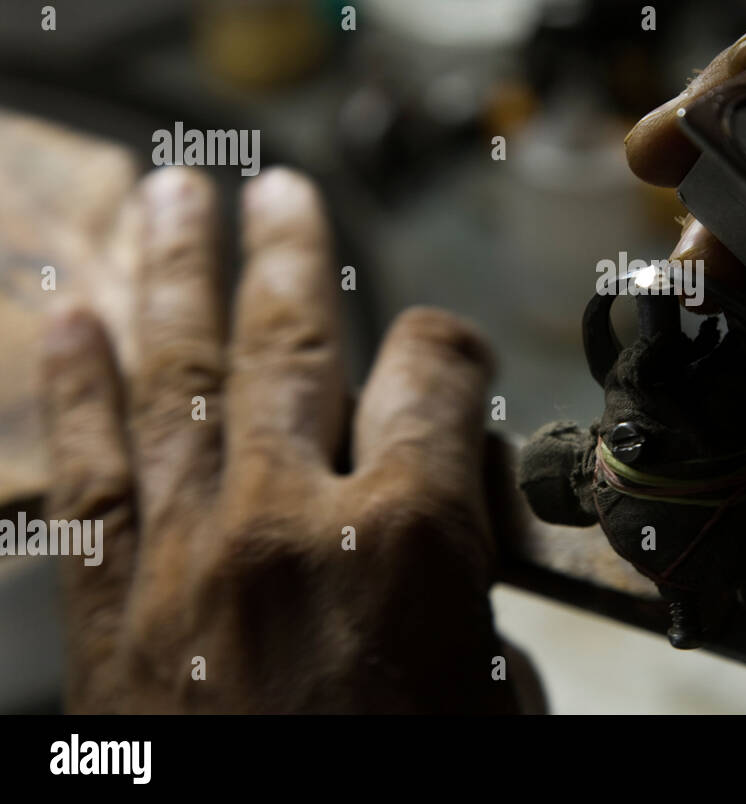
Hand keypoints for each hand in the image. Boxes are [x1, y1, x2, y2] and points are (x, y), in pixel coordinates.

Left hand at [41, 166, 520, 712]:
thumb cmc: (393, 790)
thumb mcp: (492, 706)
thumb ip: (480, 618)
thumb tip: (464, 588)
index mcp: (408, 541)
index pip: (436, 375)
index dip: (453, 351)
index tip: (450, 358)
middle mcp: (289, 519)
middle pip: (292, 341)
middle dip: (291, 253)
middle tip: (279, 188)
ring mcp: (186, 553)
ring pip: (178, 372)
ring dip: (176, 272)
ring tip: (173, 193)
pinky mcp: (108, 608)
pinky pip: (88, 469)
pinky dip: (77, 386)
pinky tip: (67, 315)